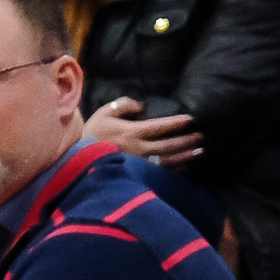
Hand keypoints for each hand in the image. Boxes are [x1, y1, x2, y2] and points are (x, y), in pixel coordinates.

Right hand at [84, 97, 202, 166]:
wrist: (78, 160)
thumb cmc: (92, 134)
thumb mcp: (103, 113)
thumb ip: (123, 105)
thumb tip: (141, 105)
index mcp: (132, 132)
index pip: (160, 126)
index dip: (177, 122)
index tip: (191, 119)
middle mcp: (139, 149)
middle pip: (169, 145)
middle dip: (187, 140)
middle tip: (201, 136)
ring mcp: (140, 164)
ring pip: (169, 160)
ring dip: (186, 156)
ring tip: (200, 151)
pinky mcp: (138, 174)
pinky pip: (160, 173)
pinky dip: (175, 170)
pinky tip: (186, 167)